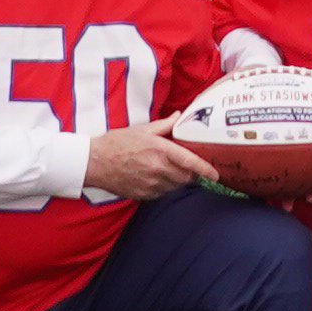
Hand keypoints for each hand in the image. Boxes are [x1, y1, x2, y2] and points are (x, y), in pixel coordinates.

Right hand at [83, 124, 203, 201]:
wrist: (95, 163)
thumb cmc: (117, 143)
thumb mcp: (142, 129)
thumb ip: (165, 125)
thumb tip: (180, 116)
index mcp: (160, 150)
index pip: (189, 162)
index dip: (205, 169)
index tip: (216, 174)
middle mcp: (158, 169)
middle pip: (186, 177)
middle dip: (191, 172)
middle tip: (188, 164)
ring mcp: (151, 185)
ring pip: (176, 186)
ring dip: (178, 179)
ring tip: (169, 168)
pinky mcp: (144, 195)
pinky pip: (163, 193)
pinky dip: (165, 186)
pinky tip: (156, 176)